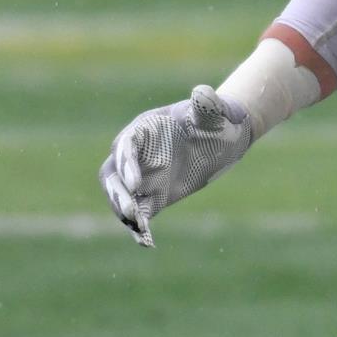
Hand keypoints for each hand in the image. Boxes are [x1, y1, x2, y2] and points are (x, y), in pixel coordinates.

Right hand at [99, 85, 252, 246]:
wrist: (224, 138)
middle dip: (117, 193)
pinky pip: (139, 213)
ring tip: (138, 228)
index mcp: (144, 129)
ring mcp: (142, 177)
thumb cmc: (217, 119)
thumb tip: (203, 93)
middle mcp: (136, 154)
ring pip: (120, 196)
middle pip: (113, 174)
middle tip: (130, 210)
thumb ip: (208, 106)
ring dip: (124, 211)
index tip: (136, 182)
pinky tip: (147, 242)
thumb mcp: (215, 113)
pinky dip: (139, 228)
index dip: (127, 164)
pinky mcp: (152, 196)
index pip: (126, 146)